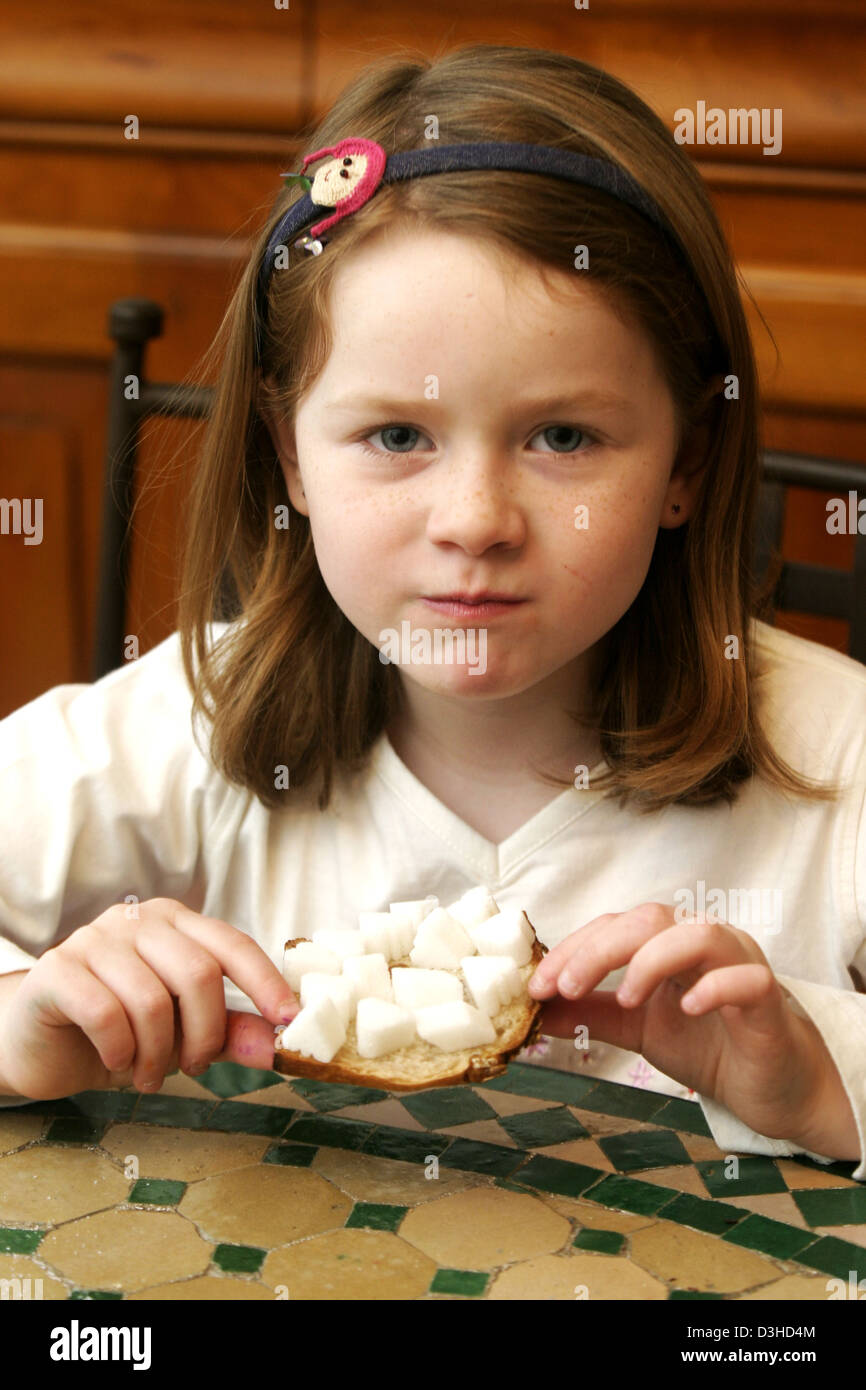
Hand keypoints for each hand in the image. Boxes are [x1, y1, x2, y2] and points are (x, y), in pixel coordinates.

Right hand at [0, 898, 299, 1100]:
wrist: (42, 1043)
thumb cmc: (120, 1032)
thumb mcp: (183, 1034)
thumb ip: (230, 1032)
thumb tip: (279, 1044)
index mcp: (176, 922)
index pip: (232, 943)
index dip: (265, 982)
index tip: (289, 1021)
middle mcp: (137, 919)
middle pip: (198, 974)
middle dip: (205, 1035)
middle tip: (195, 1068)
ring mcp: (94, 938)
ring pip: (152, 1000)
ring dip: (159, 1055)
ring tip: (150, 1076)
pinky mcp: (57, 969)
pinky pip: (106, 1013)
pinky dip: (120, 1050)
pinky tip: (117, 1061)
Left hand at [528, 902, 828, 1141]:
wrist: (771, 1088)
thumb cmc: (708, 1044)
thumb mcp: (636, 1029)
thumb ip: (592, 1014)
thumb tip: (534, 1011)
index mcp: (668, 942)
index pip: (614, 926)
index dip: (573, 949)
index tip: (539, 985)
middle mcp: (703, 941)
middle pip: (649, 921)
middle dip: (599, 950)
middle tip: (567, 988)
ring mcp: (739, 964)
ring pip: (697, 934)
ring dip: (651, 960)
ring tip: (626, 999)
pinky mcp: (768, 999)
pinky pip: (746, 977)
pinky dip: (714, 987)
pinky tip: (687, 1008)